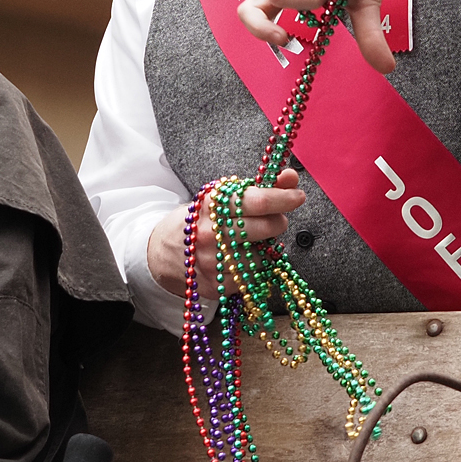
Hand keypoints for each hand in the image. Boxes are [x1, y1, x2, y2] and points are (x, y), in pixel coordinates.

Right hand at [146, 169, 304, 311]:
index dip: (284, 197)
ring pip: (262, 255)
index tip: (297, 196)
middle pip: (266, 228)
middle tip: (274, 220)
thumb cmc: (201, 220)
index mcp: (212, 204)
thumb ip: (259, 188)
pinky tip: (240, 259)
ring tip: (250, 242)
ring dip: (265, 248)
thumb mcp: (221, 198)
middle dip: (278, 222)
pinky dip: (253, 268)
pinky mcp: (215, 285)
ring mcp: (212, 261)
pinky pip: (251, 278)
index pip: (258, 200)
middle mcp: (210, 232)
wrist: (163, 252)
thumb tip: (291, 176)